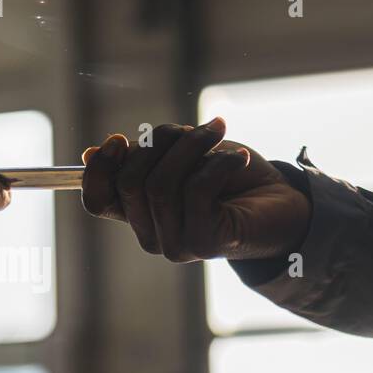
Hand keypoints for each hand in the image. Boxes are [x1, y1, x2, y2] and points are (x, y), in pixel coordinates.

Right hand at [81, 118, 309, 261]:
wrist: (283, 206)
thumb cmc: (230, 178)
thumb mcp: (181, 157)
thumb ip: (142, 157)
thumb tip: (89, 154)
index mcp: (139, 215)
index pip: (97, 200)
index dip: (99, 169)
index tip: (120, 139)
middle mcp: (152, 236)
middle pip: (130, 182)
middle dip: (159, 143)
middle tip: (193, 127)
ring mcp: (176, 245)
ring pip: (162, 184)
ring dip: (192, 146)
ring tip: (218, 131)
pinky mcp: (204, 244)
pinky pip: (196, 191)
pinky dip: (218, 163)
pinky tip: (238, 158)